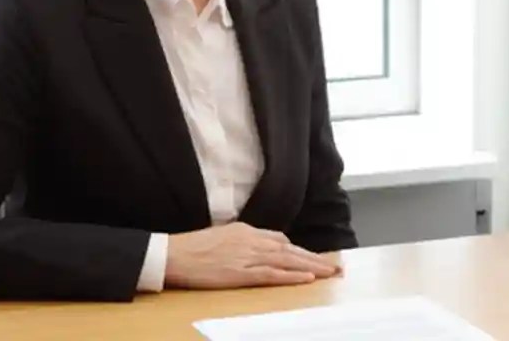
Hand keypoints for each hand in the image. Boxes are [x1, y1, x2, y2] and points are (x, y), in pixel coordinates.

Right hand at [165, 222, 340, 288]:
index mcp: (247, 231)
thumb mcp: (223, 236)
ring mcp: (248, 256)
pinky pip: (272, 274)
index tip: (314, 259)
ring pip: (287, 261)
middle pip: (291, 249)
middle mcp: (252, 240)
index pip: (280, 240)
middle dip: (315, 258)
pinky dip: (291, 276)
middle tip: (335, 267)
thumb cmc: (193, 248)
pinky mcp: (241, 272)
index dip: (299, 251)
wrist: (173, 254)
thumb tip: (256, 246)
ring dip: (311, 267)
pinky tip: (307, 278)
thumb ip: (242, 241)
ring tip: (330, 273)